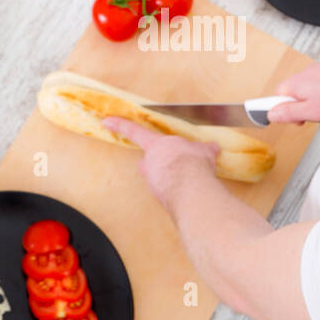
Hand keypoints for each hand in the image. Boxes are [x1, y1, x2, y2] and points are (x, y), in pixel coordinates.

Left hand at [102, 116, 219, 208]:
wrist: (191, 188)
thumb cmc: (192, 162)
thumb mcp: (203, 150)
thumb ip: (204, 149)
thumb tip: (213, 148)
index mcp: (156, 145)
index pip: (135, 131)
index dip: (120, 125)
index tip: (106, 122)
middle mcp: (150, 163)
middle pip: (148, 161)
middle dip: (159, 161)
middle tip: (174, 162)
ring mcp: (153, 182)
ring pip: (157, 177)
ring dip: (169, 177)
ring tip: (188, 178)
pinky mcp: (159, 197)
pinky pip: (165, 190)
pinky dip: (174, 190)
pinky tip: (188, 190)